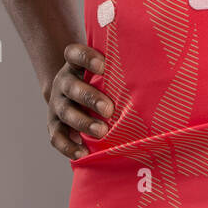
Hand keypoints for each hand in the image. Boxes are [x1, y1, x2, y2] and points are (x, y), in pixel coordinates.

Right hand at [44, 44, 113, 159]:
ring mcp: (57, 104)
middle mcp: (64, 83)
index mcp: (75, 65)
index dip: (86, 58)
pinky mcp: (54, 124)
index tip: (104, 67)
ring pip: (66, 112)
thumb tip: (153, 72)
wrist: (71, 94)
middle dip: (90, 98)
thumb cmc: (99, 81)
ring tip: (101, 132)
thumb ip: (118, 69)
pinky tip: (83, 153)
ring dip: (83, 122)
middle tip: (109, 109)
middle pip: (72, 87)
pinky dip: (68, 146)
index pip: (74, 54)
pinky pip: (57, 137)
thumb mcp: (103, 70)